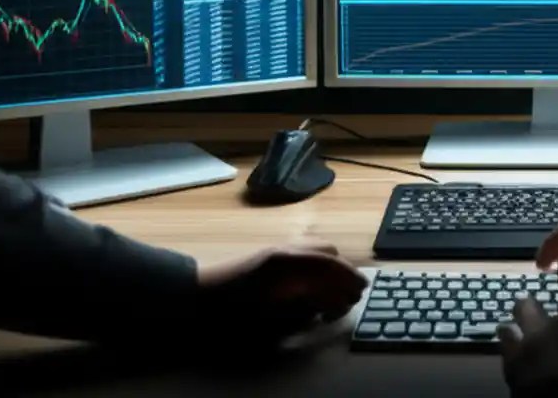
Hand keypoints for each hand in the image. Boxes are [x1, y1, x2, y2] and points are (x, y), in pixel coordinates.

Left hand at [195, 241, 366, 342]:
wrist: (196, 295)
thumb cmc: (232, 306)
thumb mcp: (272, 309)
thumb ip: (306, 301)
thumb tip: (332, 298)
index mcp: (289, 259)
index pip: (330, 262)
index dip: (349, 276)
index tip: (361, 289)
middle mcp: (286, 249)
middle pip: (327, 252)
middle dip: (342, 270)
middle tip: (350, 292)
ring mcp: (277, 250)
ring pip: (315, 251)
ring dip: (330, 268)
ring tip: (333, 291)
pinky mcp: (269, 256)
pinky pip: (302, 255)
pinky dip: (315, 267)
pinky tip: (312, 286)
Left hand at [499, 295, 557, 397]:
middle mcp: (548, 328)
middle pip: (529, 305)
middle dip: (532, 309)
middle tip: (539, 319)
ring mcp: (526, 344)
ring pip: (510, 323)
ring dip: (515, 328)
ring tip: (520, 336)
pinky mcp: (510, 364)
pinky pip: (503, 347)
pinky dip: (508, 347)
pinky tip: (514, 354)